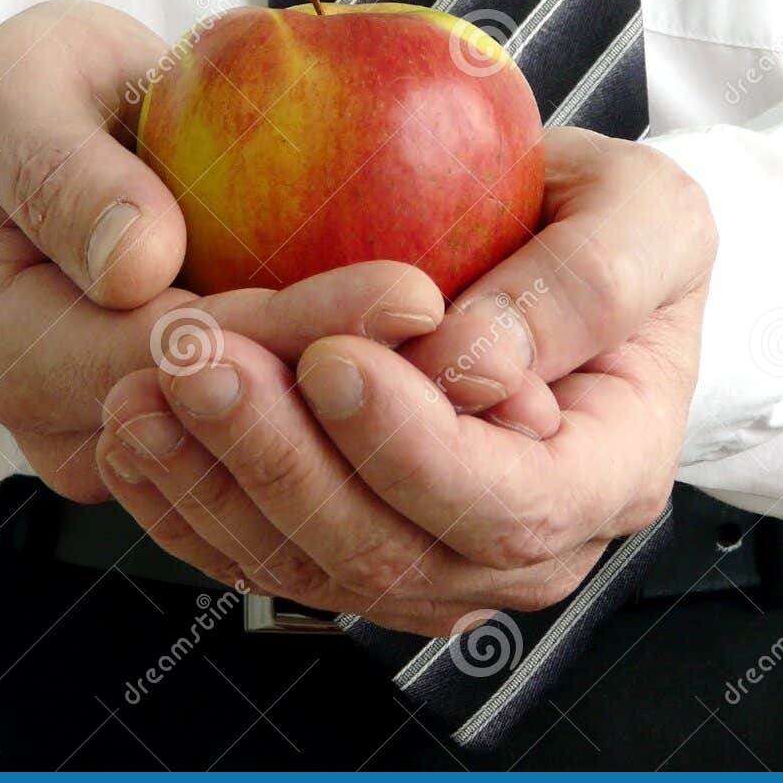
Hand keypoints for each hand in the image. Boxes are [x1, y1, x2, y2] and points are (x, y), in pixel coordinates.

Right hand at [0, 1, 443, 501]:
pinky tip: (466, 384)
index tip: (416, 291)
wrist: (52, 134)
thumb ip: (59, 171)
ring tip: (508, 387)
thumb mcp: (16, 88)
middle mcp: (75, 424)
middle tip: (491, 349)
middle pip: (241, 420)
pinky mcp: (195, 432)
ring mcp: (139, 439)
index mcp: (19, 349)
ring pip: (273, 447)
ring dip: (389, 419)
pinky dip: (373, 413)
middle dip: (370, 388)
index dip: (296, 333)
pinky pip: (288, 434)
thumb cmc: (34, 94)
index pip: (175, 356)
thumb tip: (137, 264)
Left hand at [93, 128, 716, 633]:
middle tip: (192, 355)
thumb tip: (471, 367)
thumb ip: (586, 285)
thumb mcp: (648, 217)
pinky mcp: (350, 538)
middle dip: (279, 459)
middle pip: (387, 551)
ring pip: (307, 566)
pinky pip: (260, 552)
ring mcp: (430, 558)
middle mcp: (519, 546)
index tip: (331, 357)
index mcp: (607, 474)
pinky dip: (187, 501)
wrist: (567, 261)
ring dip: (211, 484)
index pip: (510, 503)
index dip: (414, 448)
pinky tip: (133, 432)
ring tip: (141, 389)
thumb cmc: (618, 229)